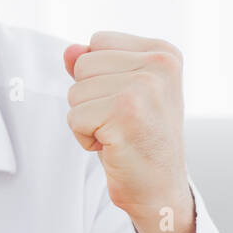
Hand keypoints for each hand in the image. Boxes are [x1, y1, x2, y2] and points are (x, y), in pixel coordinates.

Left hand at [63, 31, 194, 232]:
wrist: (160, 190)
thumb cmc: (139, 141)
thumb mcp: (121, 94)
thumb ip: (96, 67)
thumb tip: (69, 50)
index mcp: (163, 53)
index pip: (97, 42)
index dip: (99, 77)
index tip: (127, 104)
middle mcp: (159, 65)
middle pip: (83, 65)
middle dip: (90, 99)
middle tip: (121, 123)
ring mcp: (144, 88)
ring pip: (75, 93)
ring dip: (87, 120)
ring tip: (118, 135)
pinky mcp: (125, 114)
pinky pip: (74, 118)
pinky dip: (85, 138)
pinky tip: (113, 147)